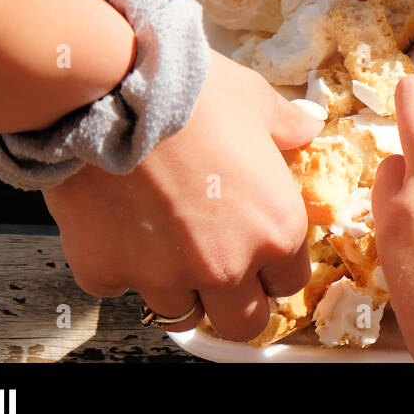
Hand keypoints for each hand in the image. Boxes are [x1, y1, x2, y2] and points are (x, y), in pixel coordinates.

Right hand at [43, 51, 321, 341]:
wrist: (111, 89)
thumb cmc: (192, 93)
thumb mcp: (257, 101)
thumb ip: (286, 126)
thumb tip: (305, 128)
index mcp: (275, 229)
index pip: (290, 282)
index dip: (276, 266)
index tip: (260, 251)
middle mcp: (225, 265)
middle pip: (243, 324)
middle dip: (236, 303)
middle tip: (220, 271)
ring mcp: (163, 276)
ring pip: (180, 315)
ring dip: (179, 288)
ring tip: (167, 246)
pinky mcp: (107, 271)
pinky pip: (118, 288)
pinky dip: (120, 267)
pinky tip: (120, 227)